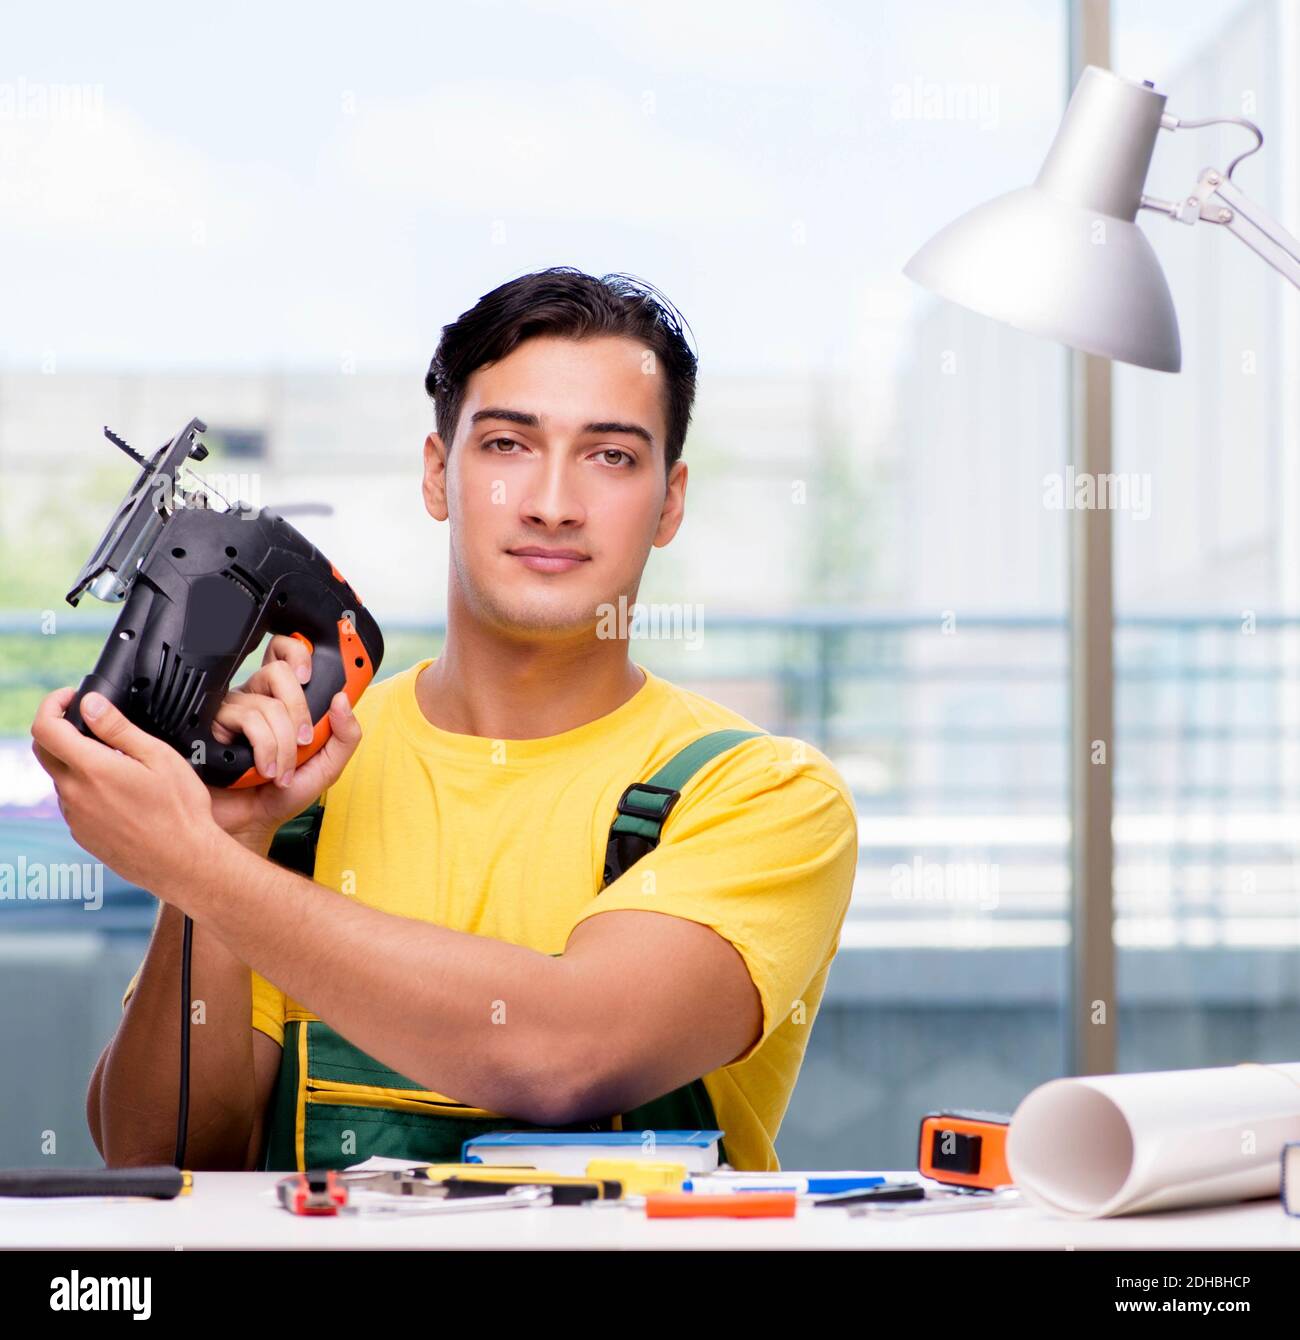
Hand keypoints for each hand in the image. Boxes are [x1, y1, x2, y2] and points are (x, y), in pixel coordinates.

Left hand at [30, 686, 223, 893]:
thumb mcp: (158, 757)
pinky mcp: (82, 835)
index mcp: (91, 769)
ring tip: (119, 764)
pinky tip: (121, 794)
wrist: (184, 862)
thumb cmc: (179, 811)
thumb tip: (90, 704)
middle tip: (91, 723)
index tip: (70, 698)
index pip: (46, 728)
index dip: (52, 705)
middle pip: (45, 751)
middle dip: (59, 729)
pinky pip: (74, 803)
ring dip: (78, 762)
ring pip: (62, 778)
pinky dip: (87, 789)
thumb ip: (118, 728)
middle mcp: (74, 794)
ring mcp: (75, 818)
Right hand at [207, 635, 362, 846]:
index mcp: (281, 699)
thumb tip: (343, 700)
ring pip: (265, 704)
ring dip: (282, 745)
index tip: (310, 676)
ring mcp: (231, 710)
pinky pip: (244, 719)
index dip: (296, 652)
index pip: (282, 652)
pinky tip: (260, 769)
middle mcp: (255, 698)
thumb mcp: (328, 766)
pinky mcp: (212, 725)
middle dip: (299, 711)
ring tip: (280, 772)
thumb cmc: (283, 794)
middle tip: (303, 742)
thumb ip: (345, 736)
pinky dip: (263, 749)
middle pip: (277, 671)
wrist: (251, 823)